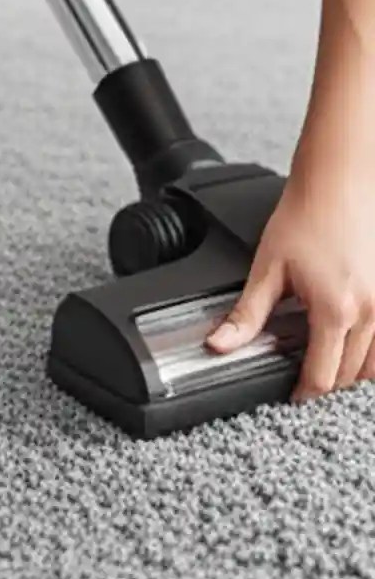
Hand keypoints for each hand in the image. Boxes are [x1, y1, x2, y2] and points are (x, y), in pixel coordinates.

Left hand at [205, 173, 374, 400]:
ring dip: (354, 372)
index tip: (291, 396)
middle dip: (326, 385)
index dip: (304, 393)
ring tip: (328, 366)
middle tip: (305, 381)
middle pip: (351, 375)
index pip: (323, 375)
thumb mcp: (267, 269)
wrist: (340, 183)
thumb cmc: (305, 218)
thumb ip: (246, 314)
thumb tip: (218, 345)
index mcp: (335, 310)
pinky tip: (353, 346)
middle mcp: (372, 310)